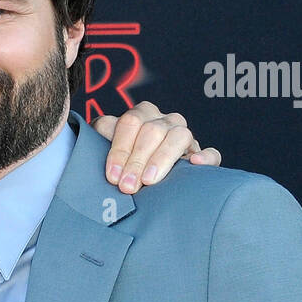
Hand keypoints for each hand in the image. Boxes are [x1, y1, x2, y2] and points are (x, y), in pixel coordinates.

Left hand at [92, 102, 221, 192]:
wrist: (141, 184)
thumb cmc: (118, 167)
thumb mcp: (104, 153)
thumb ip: (97, 145)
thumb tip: (90, 149)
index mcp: (139, 115)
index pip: (130, 122)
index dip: (119, 149)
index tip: (112, 176)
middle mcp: (163, 121)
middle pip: (152, 130)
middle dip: (137, 159)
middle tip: (127, 186)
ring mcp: (184, 136)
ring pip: (179, 136)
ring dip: (162, 158)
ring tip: (149, 181)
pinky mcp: (201, 155)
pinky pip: (211, 153)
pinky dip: (205, 157)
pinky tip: (194, 164)